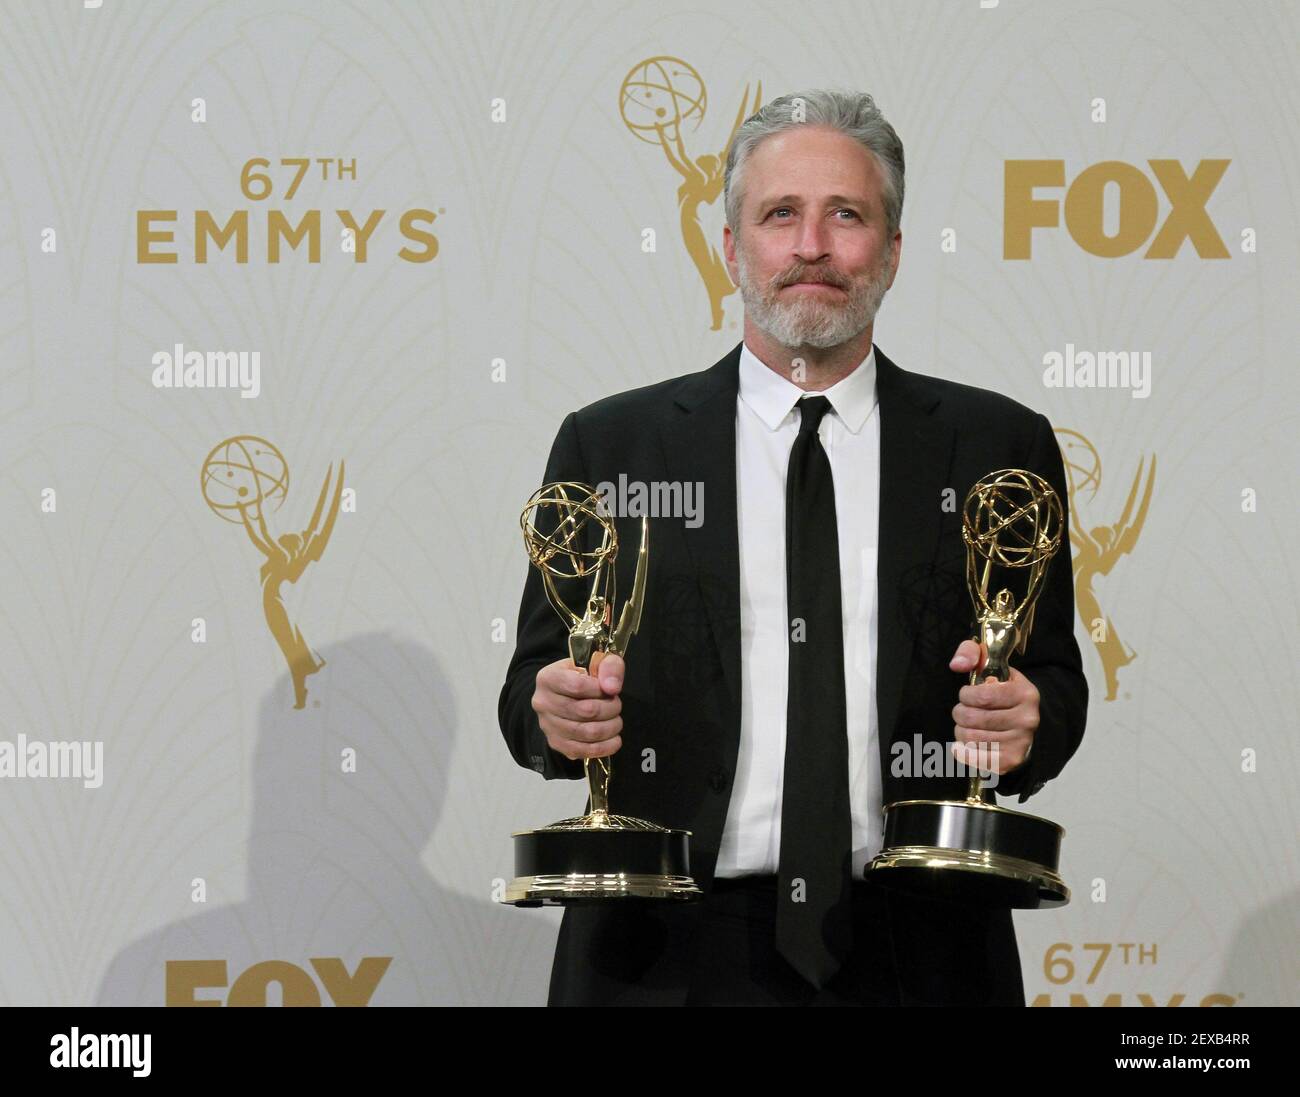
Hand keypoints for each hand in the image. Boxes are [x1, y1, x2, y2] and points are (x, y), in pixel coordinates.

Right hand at [531, 653, 623, 761]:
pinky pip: (581, 751)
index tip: (610, 689)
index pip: (577, 686)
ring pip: (586, 733)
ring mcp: (547, 725)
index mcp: (548, 678)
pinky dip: (604, 748)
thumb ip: (609, 667)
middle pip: (584, 711)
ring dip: (610, 728)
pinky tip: (614, 740)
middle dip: (610, 709)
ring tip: (616, 721)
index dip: (600, 690)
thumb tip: (612, 688)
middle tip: (617, 705)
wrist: (566, 695)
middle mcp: (542, 702)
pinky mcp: (555, 743)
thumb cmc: (583, 677)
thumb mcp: (597, 661)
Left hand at [948, 639, 1038, 774]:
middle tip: (963, 711)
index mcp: (1025, 693)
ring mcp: (1021, 742)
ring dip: (960, 731)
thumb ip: (971, 653)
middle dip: (960, 713)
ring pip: (971, 738)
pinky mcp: (1011, 760)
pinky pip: (976, 759)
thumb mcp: (990, 665)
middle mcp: (1028, 719)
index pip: (982, 696)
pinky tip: (961, 746)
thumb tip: (957, 664)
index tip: (967, 694)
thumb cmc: (1000, 690)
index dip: (966, 695)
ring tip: (967, 725)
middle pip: (973, 719)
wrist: (1023, 719)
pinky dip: (962, 752)